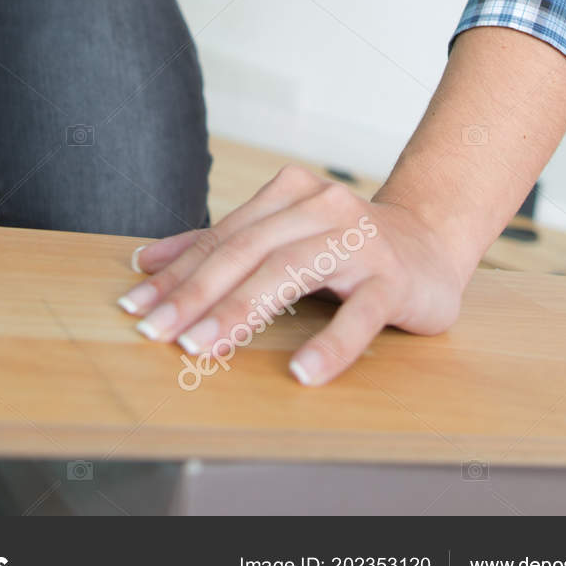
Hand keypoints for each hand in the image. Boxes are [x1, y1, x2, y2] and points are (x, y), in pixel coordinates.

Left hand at [116, 163, 472, 385]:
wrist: (430, 240)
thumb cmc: (343, 245)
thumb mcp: (281, 236)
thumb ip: (220, 247)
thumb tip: (148, 263)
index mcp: (289, 192)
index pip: (223, 236)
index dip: (177, 273)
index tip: (134, 305)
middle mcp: (322, 207)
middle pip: (248, 251)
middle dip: (197, 294)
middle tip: (158, 332)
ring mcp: (360, 241)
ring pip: (292, 272)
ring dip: (243, 311)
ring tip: (204, 349)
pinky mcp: (394, 279)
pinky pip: (360, 314)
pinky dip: (331, 344)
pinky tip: (302, 373)